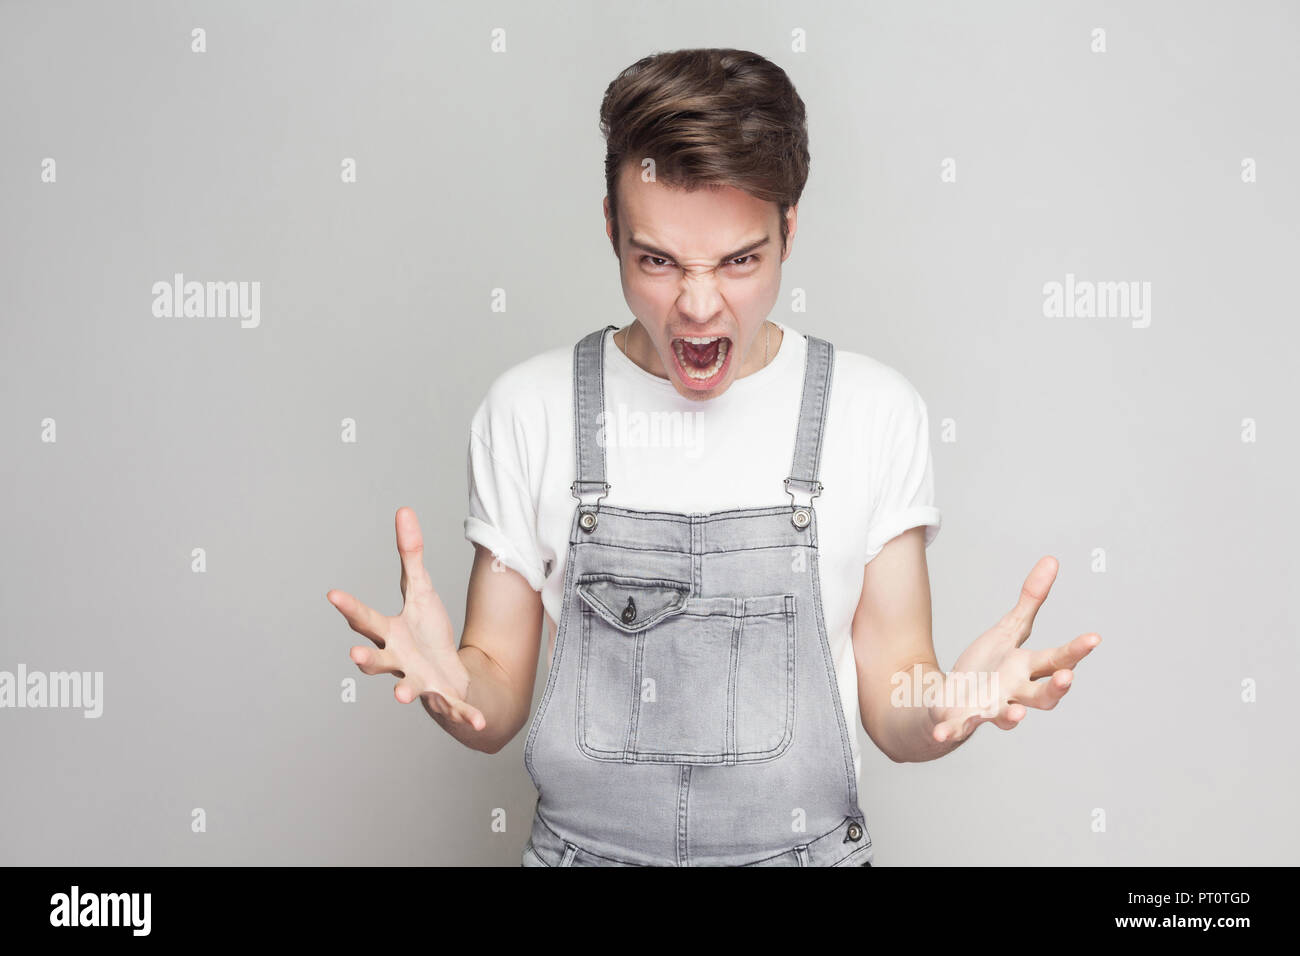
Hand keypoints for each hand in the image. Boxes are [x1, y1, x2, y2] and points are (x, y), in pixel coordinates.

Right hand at [327, 506, 484, 730]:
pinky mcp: (444, 698)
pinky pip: (454, 708)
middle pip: (376, 659)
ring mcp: (418, 680)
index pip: (366, 619)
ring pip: (407, 686)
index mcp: (390, 633)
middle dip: (366, 659)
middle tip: (354, 655)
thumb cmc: (426, 632)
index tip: (333, 594)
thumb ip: (411, 555)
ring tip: (399, 694)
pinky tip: (477, 723)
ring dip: (403, 690)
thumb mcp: (421, 590)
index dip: (349, 607)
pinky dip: (465, 715)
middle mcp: (398, 660)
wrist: (447, 677)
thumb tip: (404, 510)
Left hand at [927, 556, 1099, 744]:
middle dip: (1056, 688)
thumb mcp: (1008, 630)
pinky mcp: (960, 720)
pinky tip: (943, 734)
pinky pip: (957, 728)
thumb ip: (1030, 600)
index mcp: (1027, 669)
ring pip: (1006, 716)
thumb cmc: (987, 668)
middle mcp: (1014, 693)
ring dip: (1012, 716)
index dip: (1076, 650)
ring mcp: (989, 709)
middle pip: (1043, 696)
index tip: (1094, 637)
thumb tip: (1052, 560)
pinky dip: (950, 732)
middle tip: (1066, 677)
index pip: (1057, 659)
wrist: (952, 702)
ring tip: (1019, 712)